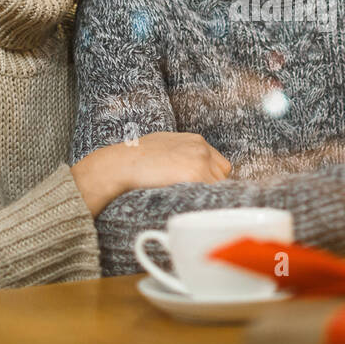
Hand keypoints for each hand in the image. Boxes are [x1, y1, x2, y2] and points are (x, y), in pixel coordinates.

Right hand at [71, 132, 230, 215]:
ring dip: (207, 195)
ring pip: (218, 186)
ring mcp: (201, 160)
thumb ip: (181, 154)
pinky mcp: (196, 174)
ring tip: (186, 200)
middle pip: (222, 175)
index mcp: (195, 141)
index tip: (201, 189)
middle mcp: (201, 148)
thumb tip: (185, 171)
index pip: (219, 164)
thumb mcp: (163, 146)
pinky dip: (203, 201)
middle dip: (211, 187)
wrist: (122, 164)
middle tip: (192, 197)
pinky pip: (210, 194)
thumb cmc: (135, 159)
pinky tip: (186, 202)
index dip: (211, 179)